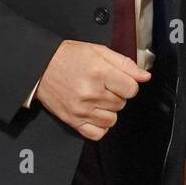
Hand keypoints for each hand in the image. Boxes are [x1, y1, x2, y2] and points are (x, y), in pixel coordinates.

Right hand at [35, 41, 150, 140]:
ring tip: (97, 98)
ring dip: (108, 110)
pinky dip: (100, 125)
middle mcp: (91, 93)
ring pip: (112, 119)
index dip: (127, 84)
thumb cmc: (69, 57)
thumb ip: (125, 64)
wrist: (40, 67)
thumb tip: (145, 77)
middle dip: (116, 94)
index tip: (118, 80)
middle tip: (102, 85)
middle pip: (122, 103)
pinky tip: (94, 113)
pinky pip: (98, 133)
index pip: (132, 89)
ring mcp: (82, 110)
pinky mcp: (73, 121)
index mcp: (100, 73)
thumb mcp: (99, 51)